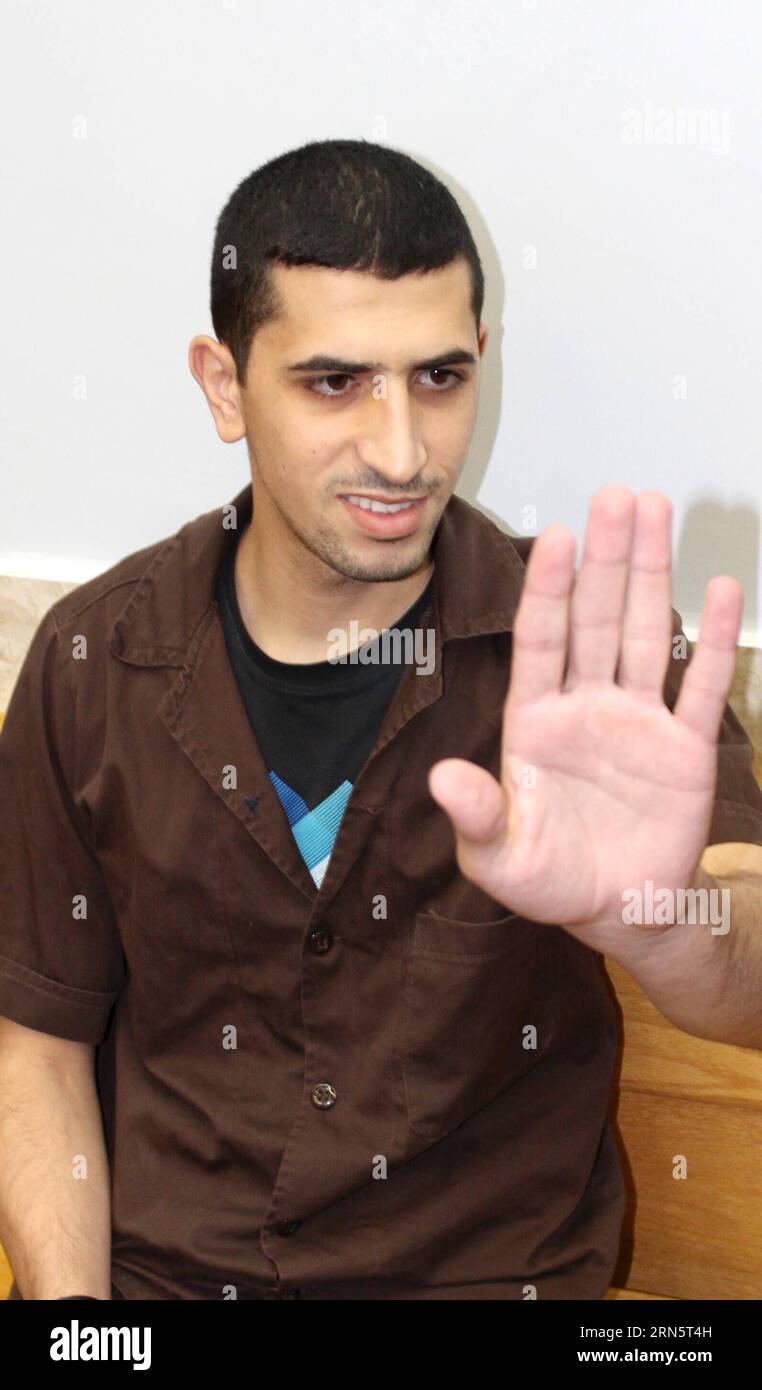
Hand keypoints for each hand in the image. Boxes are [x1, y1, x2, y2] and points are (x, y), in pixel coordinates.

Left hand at [427, 485, 742, 953]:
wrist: (618, 912)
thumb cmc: (549, 880)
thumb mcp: (500, 858)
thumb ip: (476, 817)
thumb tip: (442, 778)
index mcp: (535, 721)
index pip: (543, 640)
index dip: (550, 590)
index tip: (559, 537)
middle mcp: (586, 706)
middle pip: (598, 618)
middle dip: (607, 558)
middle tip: (617, 495)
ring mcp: (638, 720)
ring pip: (647, 632)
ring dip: (652, 573)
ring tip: (657, 510)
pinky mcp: (685, 747)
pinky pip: (702, 685)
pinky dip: (713, 640)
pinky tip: (722, 589)